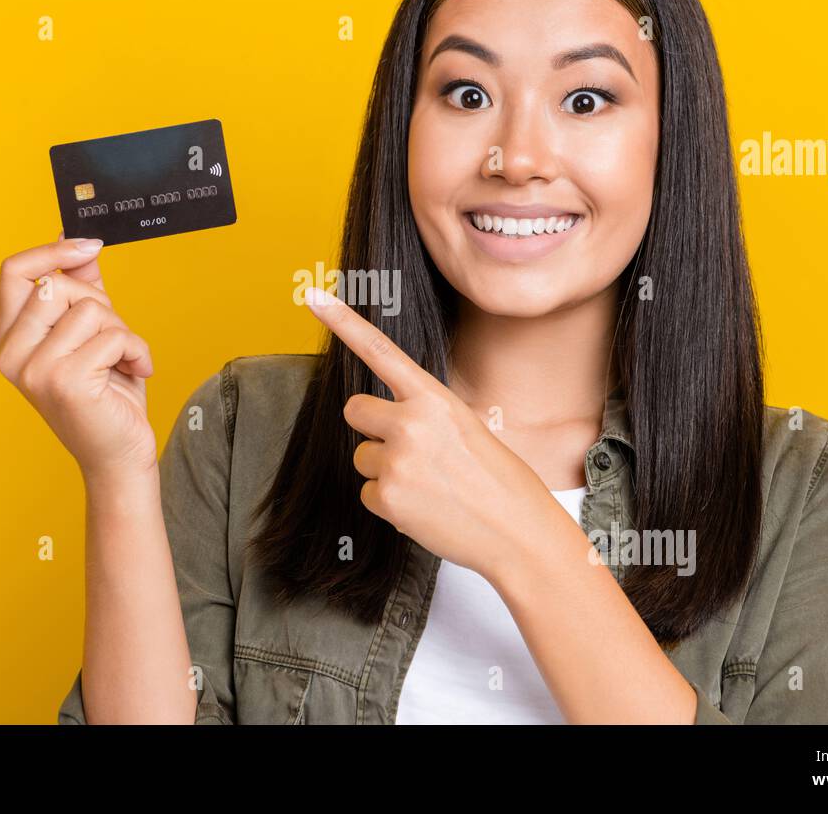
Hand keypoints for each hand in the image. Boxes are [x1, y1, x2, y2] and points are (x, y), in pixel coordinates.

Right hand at [0, 233, 157, 479]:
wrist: (119, 454)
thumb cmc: (107, 394)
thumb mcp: (92, 333)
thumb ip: (82, 289)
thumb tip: (80, 242)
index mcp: (12, 340)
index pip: (14, 272)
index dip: (52, 250)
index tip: (89, 246)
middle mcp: (13, 355)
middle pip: (57, 284)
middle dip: (100, 304)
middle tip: (114, 338)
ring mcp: (35, 370)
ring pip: (89, 308)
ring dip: (121, 330)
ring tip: (123, 359)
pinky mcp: (65, 382)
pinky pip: (112, 336)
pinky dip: (136, 350)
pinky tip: (135, 371)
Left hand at [303, 286, 554, 578]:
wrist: (516, 531)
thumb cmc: (498, 478)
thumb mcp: (466, 426)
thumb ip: (423, 415)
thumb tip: (387, 424)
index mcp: (433, 398)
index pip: (380, 351)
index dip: (342, 322)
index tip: (311, 296)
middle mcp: (410, 423)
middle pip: (354, 410)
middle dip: (372, 427)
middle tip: (408, 448)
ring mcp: (396, 461)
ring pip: (362, 457)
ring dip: (385, 469)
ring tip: (429, 484)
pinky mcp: (387, 498)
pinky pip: (368, 493)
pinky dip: (390, 502)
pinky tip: (425, 507)